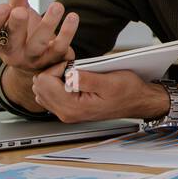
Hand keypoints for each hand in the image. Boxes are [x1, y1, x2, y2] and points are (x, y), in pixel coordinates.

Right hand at [0, 0, 78, 74]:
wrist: (40, 59)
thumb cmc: (24, 31)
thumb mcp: (18, 8)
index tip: (4, 5)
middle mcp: (13, 53)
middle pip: (12, 41)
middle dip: (17, 25)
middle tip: (22, 10)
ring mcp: (33, 59)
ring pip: (38, 45)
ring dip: (48, 25)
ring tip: (57, 5)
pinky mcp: (53, 61)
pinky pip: (60, 49)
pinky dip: (67, 34)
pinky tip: (73, 17)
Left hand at [32, 63, 162, 123]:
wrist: (137, 101)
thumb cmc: (128, 92)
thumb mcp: (111, 81)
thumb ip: (86, 79)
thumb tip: (67, 74)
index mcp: (74, 107)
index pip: (44, 82)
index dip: (57, 67)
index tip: (73, 66)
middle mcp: (66, 113)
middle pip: (39, 86)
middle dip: (53, 72)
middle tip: (73, 69)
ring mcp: (66, 113)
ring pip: (41, 91)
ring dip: (53, 78)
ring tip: (72, 74)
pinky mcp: (68, 110)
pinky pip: (49, 96)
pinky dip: (55, 85)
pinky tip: (70, 80)